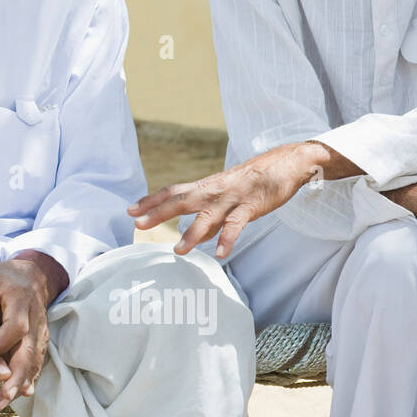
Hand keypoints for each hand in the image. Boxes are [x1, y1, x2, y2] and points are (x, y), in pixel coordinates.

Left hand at [0, 258, 59, 409]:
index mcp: (20, 298)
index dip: (0, 342)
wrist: (31, 274)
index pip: (15, 326)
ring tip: (4, 401)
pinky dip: (28, 378)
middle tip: (1, 396)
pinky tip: (18, 395)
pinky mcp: (41, 339)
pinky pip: (37, 361)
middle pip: (29, 350)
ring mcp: (41, 329)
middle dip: (17, 375)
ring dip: (22, 382)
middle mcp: (36, 316)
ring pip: (35, 360)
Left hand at [128, 141, 359, 258]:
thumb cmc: (252, 183)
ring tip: (178, 250)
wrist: (285, 163)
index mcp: (205, 187)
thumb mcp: (226, 198)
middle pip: (181, 201)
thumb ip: (209, 220)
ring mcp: (232, 198)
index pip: (172, 192)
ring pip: (208, 216)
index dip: (151, 201)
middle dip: (158, 213)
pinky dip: (227, 239)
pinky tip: (219, 254)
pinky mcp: (251, 206)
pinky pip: (237, 224)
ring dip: (192, 234)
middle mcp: (213, 190)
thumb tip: (194, 240)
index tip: (130, 210)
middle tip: (138, 224)